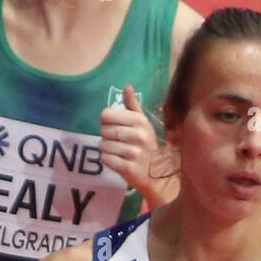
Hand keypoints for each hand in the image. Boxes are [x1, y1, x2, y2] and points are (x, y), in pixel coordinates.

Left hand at [100, 84, 160, 200]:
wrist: (157, 174)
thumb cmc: (145, 145)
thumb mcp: (142, 123)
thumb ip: (132, 105)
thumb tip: (127, 86)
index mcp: (140, 121)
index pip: (107, 115)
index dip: (105, 121)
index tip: (113, 127)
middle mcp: (139, 136)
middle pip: (104, 131)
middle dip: (105, 137)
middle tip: (115, 142)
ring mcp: (134, 153)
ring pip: (104, 146)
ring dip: (106, 150)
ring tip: (116, 152)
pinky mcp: (129, 168)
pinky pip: (106, 160)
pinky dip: (107, 160)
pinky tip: (116, 161)